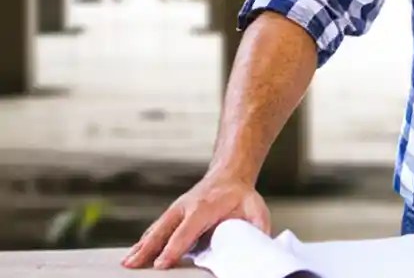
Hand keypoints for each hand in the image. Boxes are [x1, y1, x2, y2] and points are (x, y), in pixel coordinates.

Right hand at [121, 172, 269, 269]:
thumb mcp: (255, 207)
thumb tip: (260, 243)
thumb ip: (257, 226)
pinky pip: (156, 229)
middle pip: (163, 230)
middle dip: (147, 248)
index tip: (161, 264)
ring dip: (140, 246)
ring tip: (127, 263)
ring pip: (155, 230)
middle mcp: (185, 208)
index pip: (185, 232)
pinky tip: (134, 254)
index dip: (174, 249)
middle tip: (132, 264)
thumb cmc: (241, 196)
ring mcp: (176, 210)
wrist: (229, 175)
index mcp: (203, 207)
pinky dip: (144, 241)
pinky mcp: (172, 215)